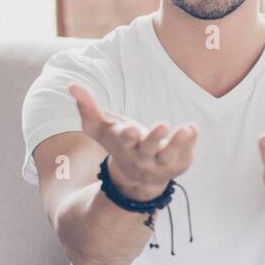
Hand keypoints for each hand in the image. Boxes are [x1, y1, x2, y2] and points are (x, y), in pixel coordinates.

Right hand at [70, 83, 196, 201]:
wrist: (136, 178)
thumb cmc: (118, 144)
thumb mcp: (100, 128)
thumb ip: (87, 108)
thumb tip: (72, 86)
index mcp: (125, 146)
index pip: (125, 141)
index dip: (129, 136)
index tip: (132, 129)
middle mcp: (143, 157)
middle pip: (148, 148)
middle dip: (154, 138)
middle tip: (162, 125)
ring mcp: (162, 162)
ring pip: (171, 155)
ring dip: (179, 143)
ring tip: (186, 129)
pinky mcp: (178, 162)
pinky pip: (186, 154)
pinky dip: (191, 143)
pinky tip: (193, 129)